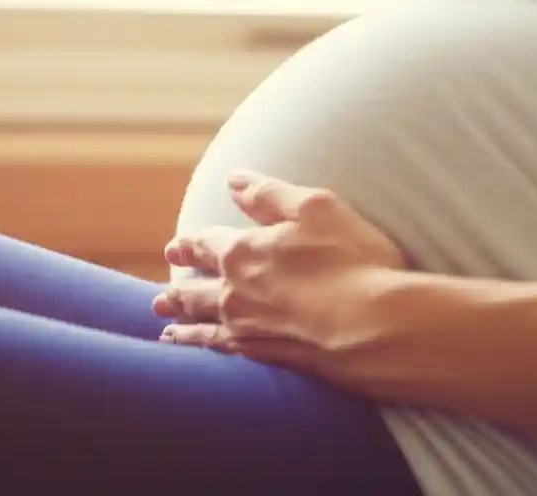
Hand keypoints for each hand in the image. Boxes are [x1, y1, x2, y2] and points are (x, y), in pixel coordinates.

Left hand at [153, 171, 403, 373]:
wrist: (375, 328)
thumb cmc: (353, 261)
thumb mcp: (315, 208)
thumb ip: (269, 194)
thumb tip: (233, 180)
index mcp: (243, 251)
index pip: (205, 244)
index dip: (189, 244)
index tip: (173, 249)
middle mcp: (235, 291)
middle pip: (196, 287)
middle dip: (178, 287)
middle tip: (161, 294)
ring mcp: (247, 327)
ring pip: (201, 320)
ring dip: (180, 317)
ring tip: (163, 318)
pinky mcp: (263, 356)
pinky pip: (218, 350)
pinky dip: (197, 346)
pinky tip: (192, 348)